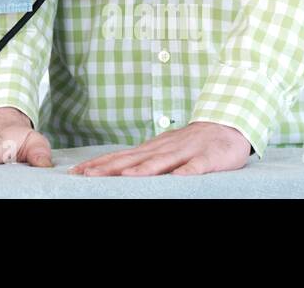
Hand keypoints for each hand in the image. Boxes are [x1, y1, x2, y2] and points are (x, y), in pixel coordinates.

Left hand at [71, 121, 252, 175]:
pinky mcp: (207, 158)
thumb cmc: (190, 143)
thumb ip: (143, 159)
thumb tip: (118, 169)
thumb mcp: (163, 150)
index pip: (120, 157)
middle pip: (133, 159)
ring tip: (125, 176)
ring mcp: (185, 152)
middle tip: (87, 174)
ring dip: (143, 169)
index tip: (77, 171)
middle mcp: (163, 149)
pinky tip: (178, 178)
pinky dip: (187, 171)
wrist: (226, 126)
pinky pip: (196, 166)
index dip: (99, 164)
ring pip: (162, 162)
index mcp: (151, 148)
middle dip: (110, 167)